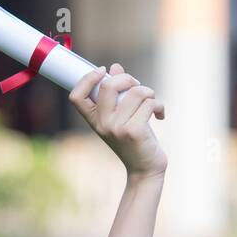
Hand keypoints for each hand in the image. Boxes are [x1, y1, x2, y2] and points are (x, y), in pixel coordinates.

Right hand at [69, 62, 167, 178]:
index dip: (86, 79)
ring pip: (136, 92)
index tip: (102, 70)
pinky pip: (149, 103)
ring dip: (149, 93)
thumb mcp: (122, 117)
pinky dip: (159, 105)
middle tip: (138, 87)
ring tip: (153, 103)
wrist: (145, 170)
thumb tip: (115, 67)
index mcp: (94, 120)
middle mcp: (103, 124)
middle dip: (128, 79)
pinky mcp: (135, 131)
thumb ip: (117, 93)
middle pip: (108, 85)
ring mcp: (117, 128)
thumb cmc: (134, 141)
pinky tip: (160, 116)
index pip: (76, 96)